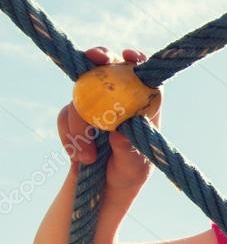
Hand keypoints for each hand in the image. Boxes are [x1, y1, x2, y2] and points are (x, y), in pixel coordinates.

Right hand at [60, 47, 158, 190]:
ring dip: (81, 125)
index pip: (144, 76)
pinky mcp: (75, 113)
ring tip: (89, 156)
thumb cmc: (130, 172)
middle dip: (100, 57)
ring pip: (81, 95)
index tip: (128, 57)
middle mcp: (119, 97)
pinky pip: (65, 116)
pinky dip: (69, 136)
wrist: (104, 185)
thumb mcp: (134, 167)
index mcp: (143, 104)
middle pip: (109, 66)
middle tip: (94, 58)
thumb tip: (120, 135)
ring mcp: (95, 102)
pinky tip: (81, 156)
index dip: (137, 61)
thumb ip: (129, 151)